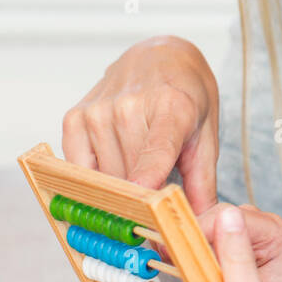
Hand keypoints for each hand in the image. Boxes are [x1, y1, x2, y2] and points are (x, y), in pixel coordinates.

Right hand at [62, 35, 219, 211]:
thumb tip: (197, 225)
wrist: (159, 55)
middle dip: (141, 201)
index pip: (156, 152)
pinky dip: (95, 175)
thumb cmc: (186, 97)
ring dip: (120, 185)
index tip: (145, 206)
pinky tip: (114, 163)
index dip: (149, 181)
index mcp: (173, 107)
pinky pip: (78, 167)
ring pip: (105, 177)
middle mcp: (130, 106)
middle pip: (129, 177)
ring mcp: (98, 111)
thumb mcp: (206, 135)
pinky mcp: (75, 117)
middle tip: (154, 202)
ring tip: (139, 167)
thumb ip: (202, 183)